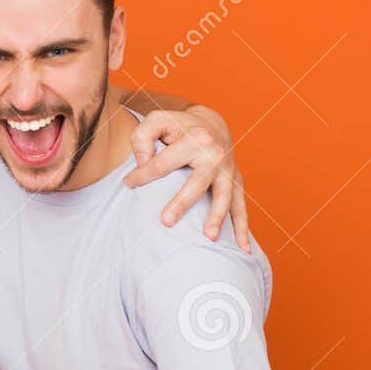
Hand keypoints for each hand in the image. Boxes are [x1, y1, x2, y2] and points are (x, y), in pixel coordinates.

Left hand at [124, 106, 249, 250]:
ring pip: (225, 196)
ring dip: (217, 217)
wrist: (211, 124)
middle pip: (198, 182)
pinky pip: (241, 207)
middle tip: (165, 221)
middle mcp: (215, 155)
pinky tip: (243, 249)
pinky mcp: (236, 182)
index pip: (163, 163)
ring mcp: (228, 170)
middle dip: (182, 203)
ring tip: (209, 237)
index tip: (128, 184)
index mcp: (195, 139)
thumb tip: (142, 162)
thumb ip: (142, 136)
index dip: (143, 175)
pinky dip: (243, 228)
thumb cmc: (178, 126)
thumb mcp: (157, 120)